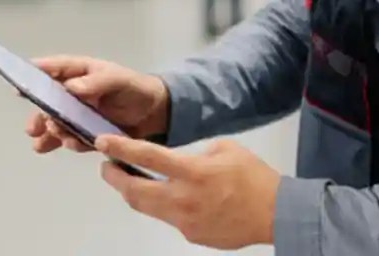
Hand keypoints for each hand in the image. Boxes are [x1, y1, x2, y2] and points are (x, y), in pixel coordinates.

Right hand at [25, 56, 168, 153]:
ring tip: (43, 142)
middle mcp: (74, 94)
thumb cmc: (136, 89)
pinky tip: (69, 144)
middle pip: (48, 102)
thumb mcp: (119, 80)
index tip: (18, 85)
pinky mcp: (86, 133)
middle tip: (32, 128)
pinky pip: (71, 138)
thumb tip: (71, 87)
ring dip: (48, 132)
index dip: (34, 75)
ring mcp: (79, 114)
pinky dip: (66, 143)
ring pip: (55, 123)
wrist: (155, 115)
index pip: (53, 70)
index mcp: (80, 73)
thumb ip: (96, 83)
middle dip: (38, 115)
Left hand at [95, 135, 280, 249]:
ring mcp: (185, 221)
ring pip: (146, 208)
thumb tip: (180, 159)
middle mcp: (183, 199)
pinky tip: (169, 196)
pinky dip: (162, 205)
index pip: (146, 157)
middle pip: (134, 191)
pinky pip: (168, 218)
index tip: (102, 143)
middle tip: (107, 166)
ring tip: (130, 180)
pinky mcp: (191, 235)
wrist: (276, 214)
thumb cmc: (254, 177)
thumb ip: (197, 151)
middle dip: (114, 178)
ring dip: (134, 193)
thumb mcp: (225, 148)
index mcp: (193, 172)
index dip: (120, 149)